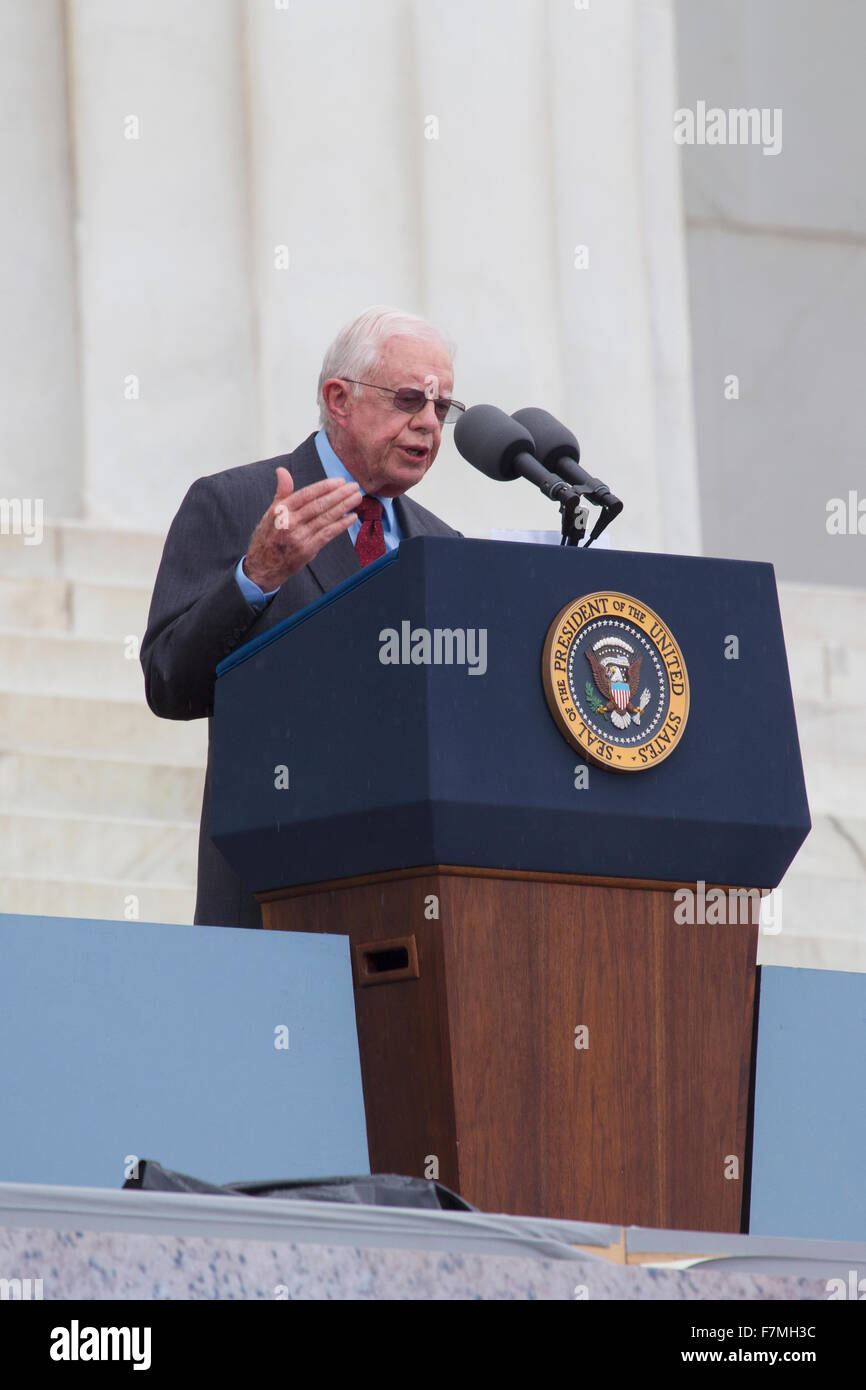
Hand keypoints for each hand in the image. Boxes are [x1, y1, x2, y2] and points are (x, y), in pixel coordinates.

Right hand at [243, 467, 361, 590]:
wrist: (262, 567)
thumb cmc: (268, 538)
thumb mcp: (271, 512)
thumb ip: (281, 492)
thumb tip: (282, 470)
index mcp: (281, 510)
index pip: (307, 494)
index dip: (325, 486)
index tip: (340, 481)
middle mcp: (289, 522)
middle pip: (319, 505)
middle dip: (340, 494)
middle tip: (354, 486)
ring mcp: (299, 537)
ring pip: (326, 518)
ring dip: (344, 507)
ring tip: (357, 498)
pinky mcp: (307, 550)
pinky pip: (328, 534)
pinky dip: (341, 525)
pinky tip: (352, 517)